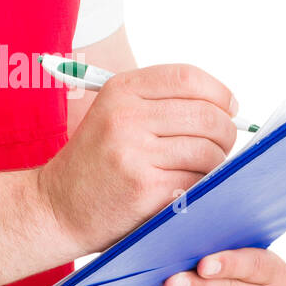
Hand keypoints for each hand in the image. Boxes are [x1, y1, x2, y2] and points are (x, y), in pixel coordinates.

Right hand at [37, 64, 238, 254]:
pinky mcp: (145, 188)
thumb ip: (161, 103)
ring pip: (208, 150)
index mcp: (121, 91)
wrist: (57, 207)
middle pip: (205, 115)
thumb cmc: (95, 162)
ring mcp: (135, 153)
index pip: (188, 78)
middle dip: (225, 132)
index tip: (229, 107)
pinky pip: (197, 180)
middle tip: (221, 144)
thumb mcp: (115, 115)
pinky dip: (201, 185)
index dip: (219, 92)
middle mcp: (126, 117)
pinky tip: (186, 187)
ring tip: (201, 169)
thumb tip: (226, 107)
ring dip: (216, 163)